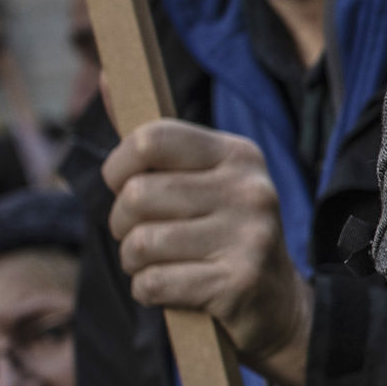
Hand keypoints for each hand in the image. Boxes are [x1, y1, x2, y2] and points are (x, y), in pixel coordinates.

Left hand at [105, 120, 309, 385]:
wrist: (280, 309)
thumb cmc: (224, 237)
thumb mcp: (202, 181)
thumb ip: (154, 140)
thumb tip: (106, 76)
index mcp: (238, 154)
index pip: (150, 139)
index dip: (117, 167)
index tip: (122, 187)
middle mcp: (249, 189)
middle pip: (136, 196)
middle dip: (121, 224)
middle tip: (138, 237)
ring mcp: (248, 236)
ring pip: (140, 243)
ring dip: (133, 263)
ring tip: (155, 265)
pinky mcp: (238, 283)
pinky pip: (154, 283)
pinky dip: (148, 292)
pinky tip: (170, 291)